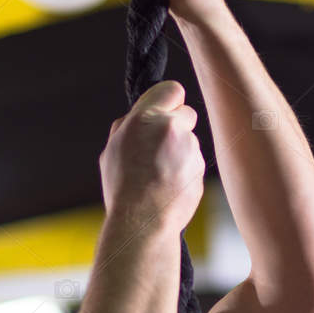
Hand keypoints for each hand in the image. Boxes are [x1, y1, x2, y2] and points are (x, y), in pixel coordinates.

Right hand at [99, 80, 204, 233]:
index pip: (171, 89)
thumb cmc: (123, 188)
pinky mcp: (200, 168)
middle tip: (161, 147)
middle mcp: (170, 128)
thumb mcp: (113, 149)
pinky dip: (186, 171)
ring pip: (191, 140)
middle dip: (177, 125)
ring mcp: (189, 149)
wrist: (142, 222)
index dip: (168, 101)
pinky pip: (195, 162)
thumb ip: (129, 126)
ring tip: (160, 175)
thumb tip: (140, 115)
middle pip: (186, 113)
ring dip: (180, 151)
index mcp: (144, 119)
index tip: (164, 112)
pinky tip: (169, 186)